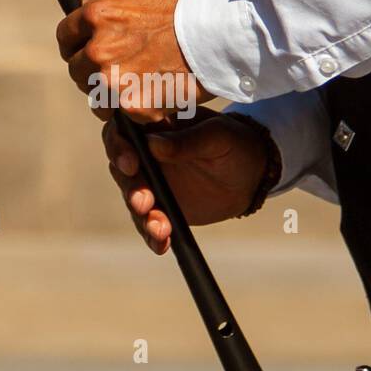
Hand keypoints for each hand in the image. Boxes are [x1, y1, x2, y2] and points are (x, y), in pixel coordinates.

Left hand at [56, 0, 212, 122]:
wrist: (214, 37)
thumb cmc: (181, 13)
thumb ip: (107, 10)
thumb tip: (85, 4)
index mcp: (96, 17)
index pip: (66, 36)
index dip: (75, 45)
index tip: (83, 51)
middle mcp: (97, 50)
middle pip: (77, 70)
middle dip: (92, 72)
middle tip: (120, 71)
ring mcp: (112, 80)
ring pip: (95, 97)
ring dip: (109, 96)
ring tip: (138, 86)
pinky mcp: (131, 106)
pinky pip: (121, 113)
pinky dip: (135, 109)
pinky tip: (154, 95)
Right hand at [101, 108, 272, 254]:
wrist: (251, 176)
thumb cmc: (234, 144)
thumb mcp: (218, 136)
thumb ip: (187, 140)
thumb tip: (152, 144)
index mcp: (154, 126)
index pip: (123, 130)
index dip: (119, 146)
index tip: (131, 164)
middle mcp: (144, 153)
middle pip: (121, 167)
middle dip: (130, 187)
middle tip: (144, 202)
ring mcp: (150, 182)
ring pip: (133, 198)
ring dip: (142, 215)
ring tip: (161, 228)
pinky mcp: (160, 208)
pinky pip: (148, 222)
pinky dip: (152, 235)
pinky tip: (162, 244)